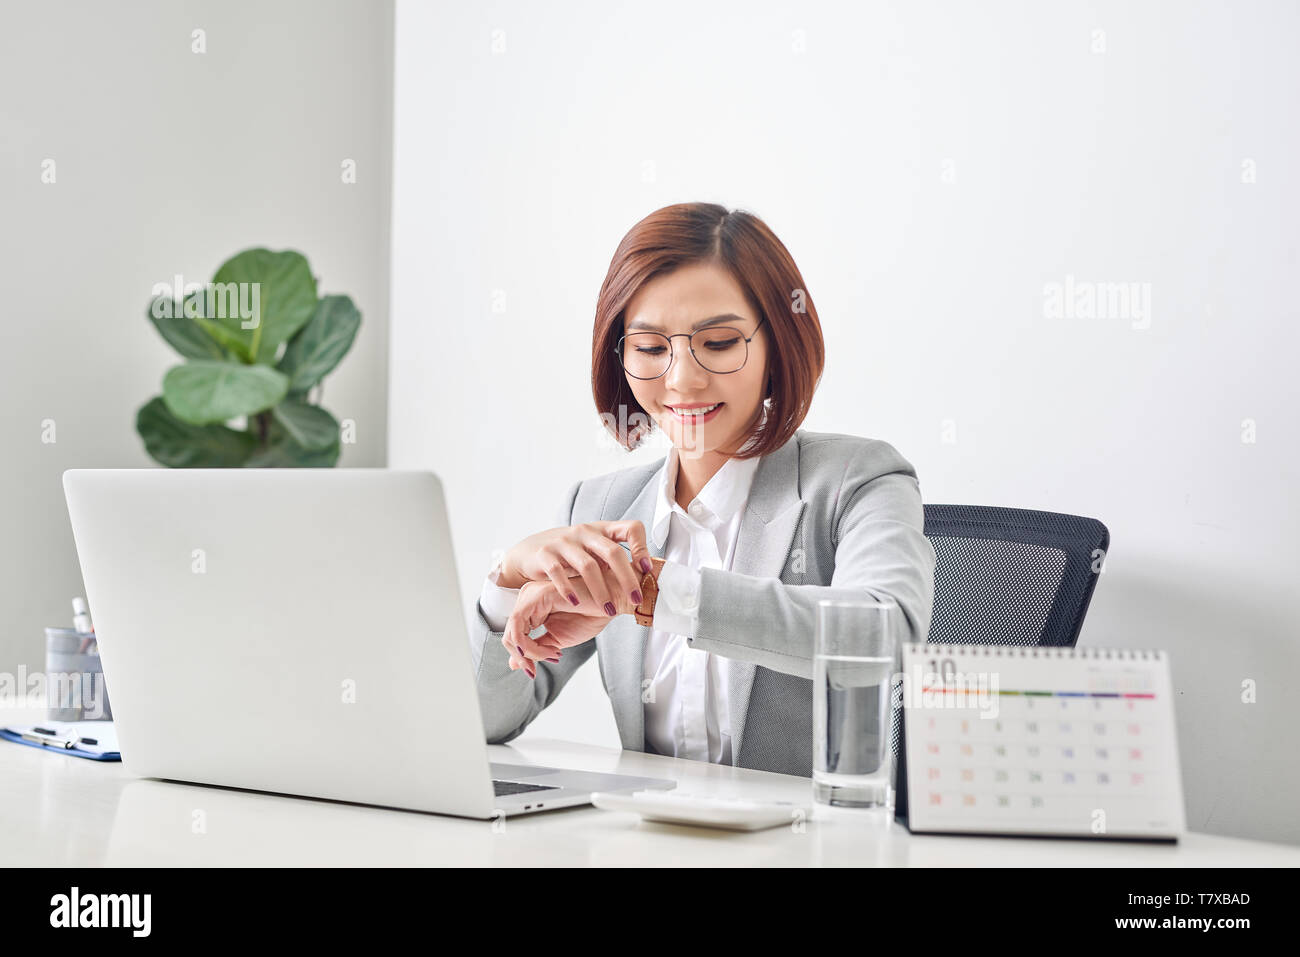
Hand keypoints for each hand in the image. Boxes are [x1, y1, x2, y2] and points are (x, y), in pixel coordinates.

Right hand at [499, 520, 652, 617]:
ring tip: (609, 611)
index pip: (631, 527)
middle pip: (613, 552)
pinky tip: (577, 603)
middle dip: (627, 578)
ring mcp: (564, 542)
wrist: (530, 552)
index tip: (647, 569)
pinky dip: (569, 589)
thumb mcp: (595, 551)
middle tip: (635, 600)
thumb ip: (616, 559)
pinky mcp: (545, 554)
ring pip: (588, 566)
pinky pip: (559, 572)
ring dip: (601, 591)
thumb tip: (648, 576)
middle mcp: (585, 532)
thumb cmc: (571, 554)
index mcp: (602, 530)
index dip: (642, 547)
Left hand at [503, 576, 634, 677]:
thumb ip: (535, 649)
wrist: (612, 601)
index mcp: (530, 607)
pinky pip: (519, 626)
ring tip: (554, 655)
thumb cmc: (589, 615)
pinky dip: (531, 646)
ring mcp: (529, 596)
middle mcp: (526, 599)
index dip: (522, 659)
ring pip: (512, 634)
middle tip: (546, 665)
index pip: (513, 637)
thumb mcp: (557, 639)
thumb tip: (513, 665)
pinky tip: (553, 650)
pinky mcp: (535, 596)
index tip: (537, 671)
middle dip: (524, 658)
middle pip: (509, 637)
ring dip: (531, 653)